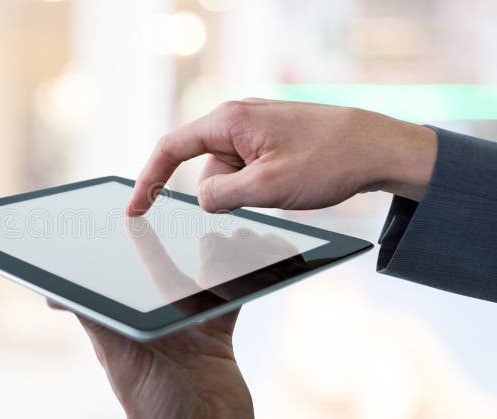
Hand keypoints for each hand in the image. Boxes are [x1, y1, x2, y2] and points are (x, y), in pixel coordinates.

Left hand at [48, 219, 308, 418]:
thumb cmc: (157, 407)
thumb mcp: (121, 360)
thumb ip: (96, 321)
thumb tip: (52, 293)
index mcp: (124, 319)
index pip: (114, 271)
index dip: (118, 244)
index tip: (127, 212)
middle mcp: (151, 315)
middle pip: (160, 264)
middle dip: (173, 237)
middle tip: (185, 211)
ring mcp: (185, 322)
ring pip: (199, 273)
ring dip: (216, 254)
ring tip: (233, 235)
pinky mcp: (216, 332)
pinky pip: (232, 294)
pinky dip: (245, 275)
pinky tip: (259, 253)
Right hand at [127, 99, 437, 215]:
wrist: (378, 147)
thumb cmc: (327, 160)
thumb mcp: (267, 187)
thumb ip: (222, 196)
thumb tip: (201, 201)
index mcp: (228, 121)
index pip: (171, 149)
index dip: (147, 180)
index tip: (134, 210)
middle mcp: (237, 119)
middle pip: (205, 170)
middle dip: (224, 194)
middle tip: (265, 194)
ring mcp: (255, 129)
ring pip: (228, 175)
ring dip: (247, 192)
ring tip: (287, 186)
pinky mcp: (270, 141)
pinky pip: (248, 171)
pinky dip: (259, 186)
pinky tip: (290, 183)